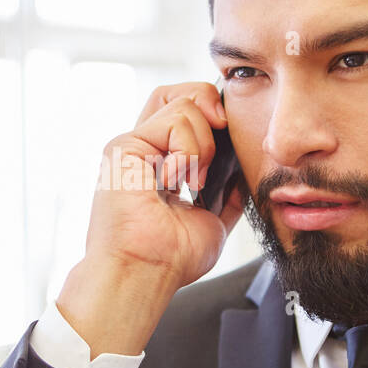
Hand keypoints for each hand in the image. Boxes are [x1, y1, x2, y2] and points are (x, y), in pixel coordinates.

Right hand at [55, 81, 244, 356]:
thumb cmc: (171, 259)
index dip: (210, 111)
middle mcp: (142, 150)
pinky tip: (180, 181)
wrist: (147, 275)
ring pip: (184, 106)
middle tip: (222, 135)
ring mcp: (130, 146)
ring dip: (204, 145)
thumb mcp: (212, 220)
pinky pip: (174, 122)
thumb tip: (244, 174)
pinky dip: (190, 151)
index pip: (182, 110)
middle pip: (178, 92)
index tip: (230, 135)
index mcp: (158, 163)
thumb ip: (225, 195)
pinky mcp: (123, 146)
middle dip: (211, 106)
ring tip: (193, 182)